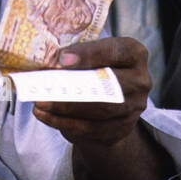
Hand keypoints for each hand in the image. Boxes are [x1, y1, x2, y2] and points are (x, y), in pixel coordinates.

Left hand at [32, 37, 150, 147]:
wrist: (109, 105)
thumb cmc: (95, 69)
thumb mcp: (90, 56)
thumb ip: (77, 56)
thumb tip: (50, 64)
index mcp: (134, 54)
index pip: (116, 51)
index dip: (89, 54)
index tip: (61, 59)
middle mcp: (141, 80)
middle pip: (109, 85)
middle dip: (73, 87)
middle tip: (44, 88)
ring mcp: (134, 107)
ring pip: (99, 110)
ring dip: (65, 108)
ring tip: (40, 103)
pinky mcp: (122, 128)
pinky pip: (91, 128)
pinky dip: (64, 122)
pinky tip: (44, 115)